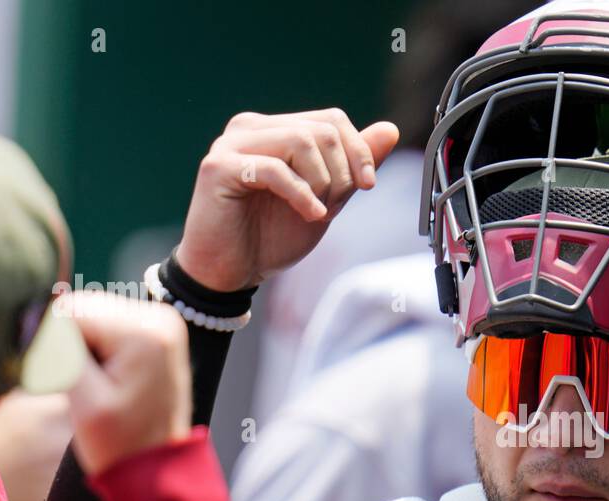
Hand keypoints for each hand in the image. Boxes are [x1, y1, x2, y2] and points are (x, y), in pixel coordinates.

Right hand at [62, 291, 191, 475]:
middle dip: (70, 343)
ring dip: (82, 346)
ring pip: (93, 315)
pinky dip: (97, 348)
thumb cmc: (122, 444)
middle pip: (83, 307)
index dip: (54, 343)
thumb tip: (43, 318)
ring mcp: (162, 323)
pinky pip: (108, 325)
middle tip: (82, 385)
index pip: (72, 311)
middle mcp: (160, 317)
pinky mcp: (157, 332)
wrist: (157, 468)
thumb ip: (63, 354)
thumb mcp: (85, 402)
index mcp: (145, 333)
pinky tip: (106, 377)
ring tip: (96, 384)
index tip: (63, 379)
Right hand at [175, 108, 398, 291]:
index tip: (367, 186)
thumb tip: (389, 130)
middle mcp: (251, 128)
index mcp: (274, 129)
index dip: (359, 151)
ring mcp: (232, 144)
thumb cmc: (270, 237)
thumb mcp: (325, 199)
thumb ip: (351, 166)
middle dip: (341, 172)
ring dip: (321, 183)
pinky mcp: (219, 167)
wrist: (230, 272)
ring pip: (301, 140)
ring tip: (316, 213)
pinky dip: (301, 194)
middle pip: (321, 129)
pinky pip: (275, 168)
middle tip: (333, 208)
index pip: (331, 119)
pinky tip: (309, 215)